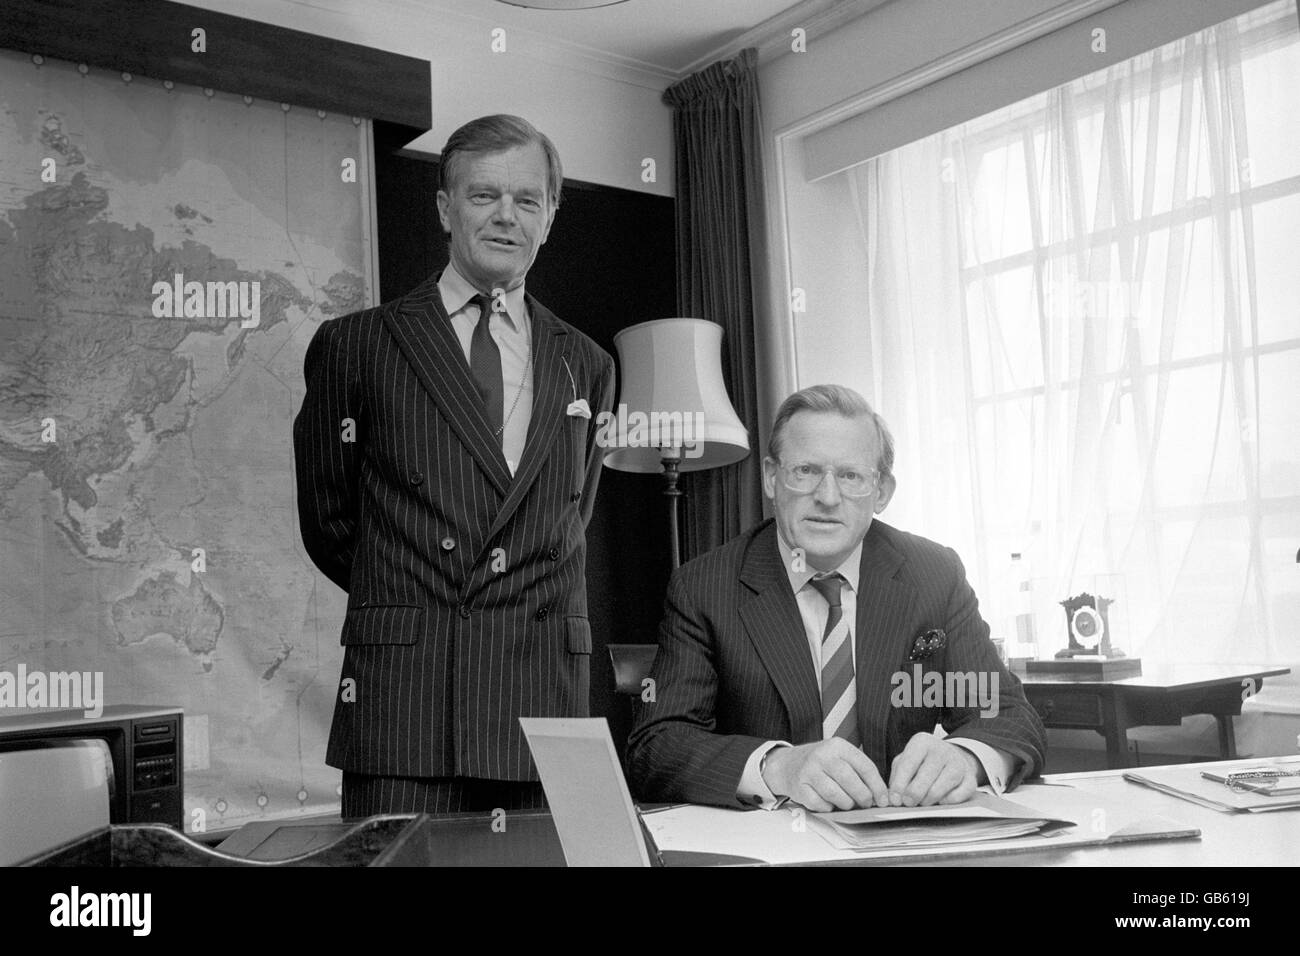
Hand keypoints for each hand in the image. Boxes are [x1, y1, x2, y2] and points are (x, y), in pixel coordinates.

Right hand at [761, 739, 889, 810]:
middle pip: (851, 782)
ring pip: (837, 796)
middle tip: (866, 804)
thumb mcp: (840, 757)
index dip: (877, 786)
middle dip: (863, 797)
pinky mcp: (799, 787)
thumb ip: (859, 770)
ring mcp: (809, 771)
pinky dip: (828, 807)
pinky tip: (827, 801)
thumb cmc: (820, 763)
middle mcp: (823, 755)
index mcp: (838, 746)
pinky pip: (821, 805)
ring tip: (847, 803)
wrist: (787, 764)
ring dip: (846, 804)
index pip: (865, 767)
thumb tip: (881, 795)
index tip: (883, 800)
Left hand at [887, 732, 980, 806]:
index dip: (899, 784)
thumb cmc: (921, 762)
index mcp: (922, 742)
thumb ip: (897, 777)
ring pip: (941, 788)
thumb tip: (895, 798)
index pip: (908, 764)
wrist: (950, 757)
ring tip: (922, 803)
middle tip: (908, 803)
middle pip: (926, 776)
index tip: (895, 799)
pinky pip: (958, 796)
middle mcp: (942, 750)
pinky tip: (939, 801)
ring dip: (928, 800)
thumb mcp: (905, 761)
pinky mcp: (971, 779)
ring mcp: (958, 764)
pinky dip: (947, 802)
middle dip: (914, 793)